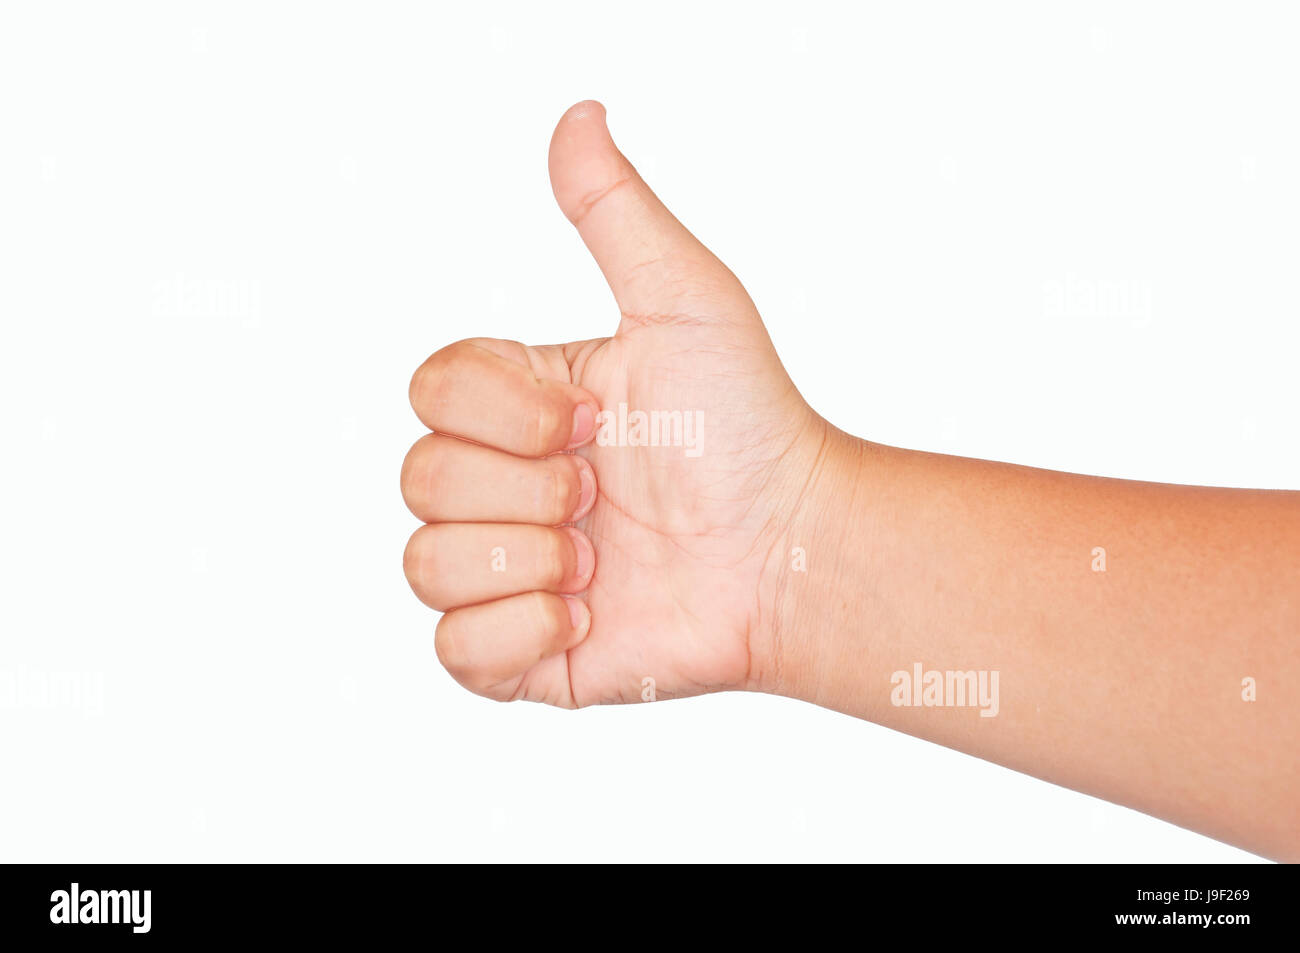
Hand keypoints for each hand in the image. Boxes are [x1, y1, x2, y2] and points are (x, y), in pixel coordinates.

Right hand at [401, 101, 834, 705]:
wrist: (793, 551)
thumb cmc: (749, 427)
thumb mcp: (685, 302)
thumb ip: (616, 215)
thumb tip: (577, 117)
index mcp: (521, 408)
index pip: (430, 390)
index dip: (507, 412)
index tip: (598, 421)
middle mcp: (504, 486)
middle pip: (420, 479)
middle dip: (527, 490)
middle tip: (608, 496)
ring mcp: (508, 571)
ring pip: (425, 566)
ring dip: (526, 561)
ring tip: (604, 563)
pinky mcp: (523, 654)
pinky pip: (455, 652)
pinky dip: (521, 633)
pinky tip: (589, 615)